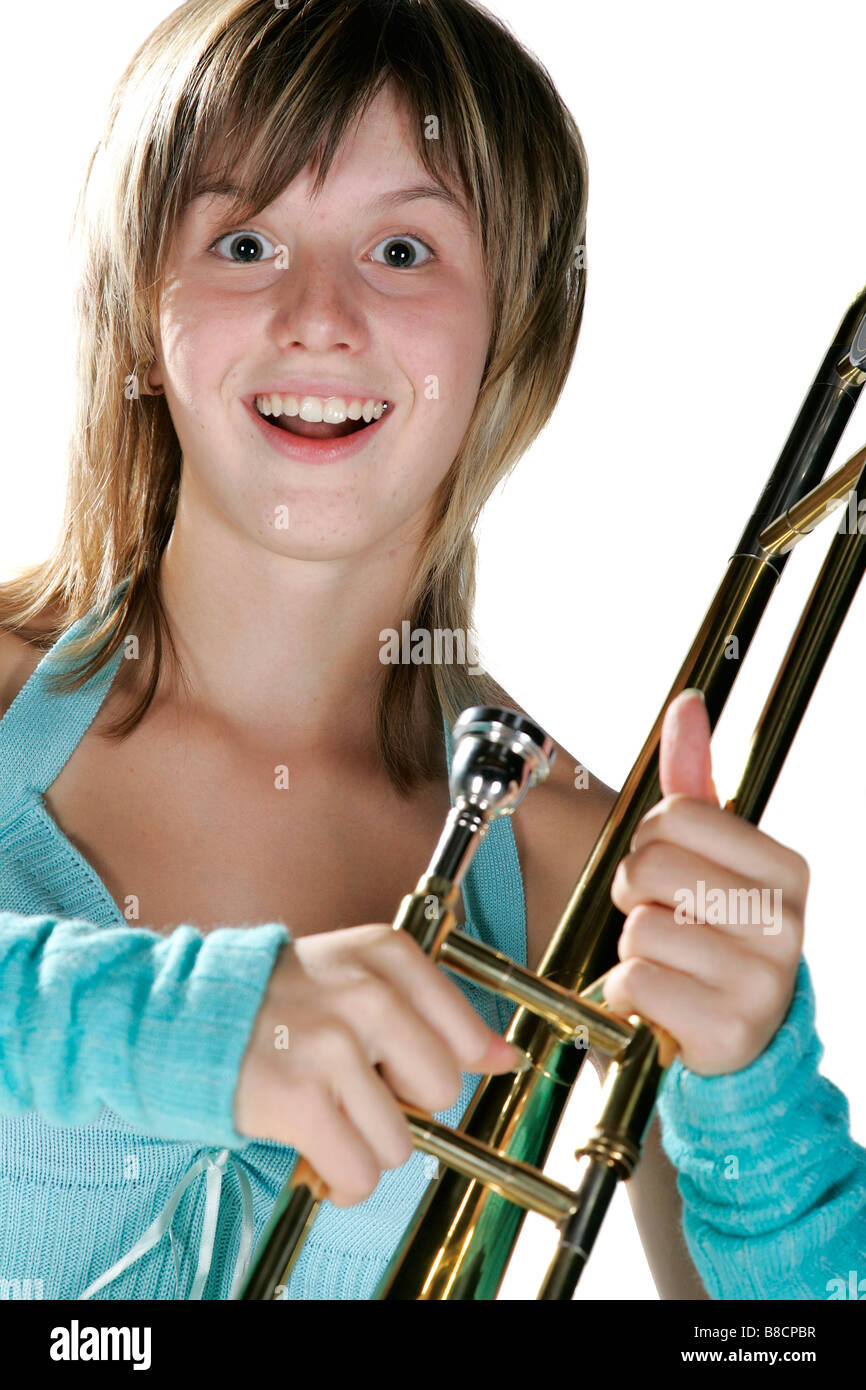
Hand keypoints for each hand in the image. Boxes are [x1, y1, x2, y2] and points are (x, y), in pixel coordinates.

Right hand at [234, 923, 519, 1205]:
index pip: (465, 1036)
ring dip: (364, 1143)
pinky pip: (360, 1174)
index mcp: (385, 956)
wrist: (182, 1016)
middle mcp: (366, 995)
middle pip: (441, 1091)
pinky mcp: (300, 1099)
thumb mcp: (356, 973)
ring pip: (400, 1142)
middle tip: (354, 1084)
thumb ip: (433, 1011)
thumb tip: (505, 1058)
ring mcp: (333, 1046)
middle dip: (402, 1103)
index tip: (405, 1070)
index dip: (434, 1065)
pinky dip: (340, 1180)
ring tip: (326, 1110)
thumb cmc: (277, 999)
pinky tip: (317, 1149)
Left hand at [602, 689, 808, 1075]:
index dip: (651, 844)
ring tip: (667, 964)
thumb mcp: (714, 859)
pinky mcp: (728, 1028)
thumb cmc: (718, 940)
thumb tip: (687, 704)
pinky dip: (627, 992)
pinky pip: (634, 980)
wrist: (745, 1046)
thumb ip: (696, 781)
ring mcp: (763, 978)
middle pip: (651, 866)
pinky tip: (659, 1002)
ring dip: (632, 948)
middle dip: (635, 895)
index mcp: (787, 869)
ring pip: (639, 927)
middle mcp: (787, 921)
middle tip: (661, 920)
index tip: (670, 875)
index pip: (676, 815)